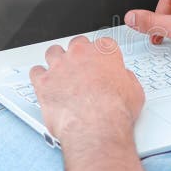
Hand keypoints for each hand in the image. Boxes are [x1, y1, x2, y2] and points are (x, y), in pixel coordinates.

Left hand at [29, 36, 144, 145]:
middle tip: (82, 68)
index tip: (103, 63)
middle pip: (77, 44)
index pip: (104, 43)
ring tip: (60, 72)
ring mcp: (60, 66)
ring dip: (57, 61)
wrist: (96, 126)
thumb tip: (124, 80)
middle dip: (79, 54)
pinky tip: (44, 84)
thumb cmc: (114, 110)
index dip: (102, 55)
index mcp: (105, 52)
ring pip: (53, 52)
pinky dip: (39, 77)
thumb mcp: (134, 91)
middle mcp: (81, 54)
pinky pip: (36, 72)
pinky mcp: (44, 81)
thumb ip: (126, 79)